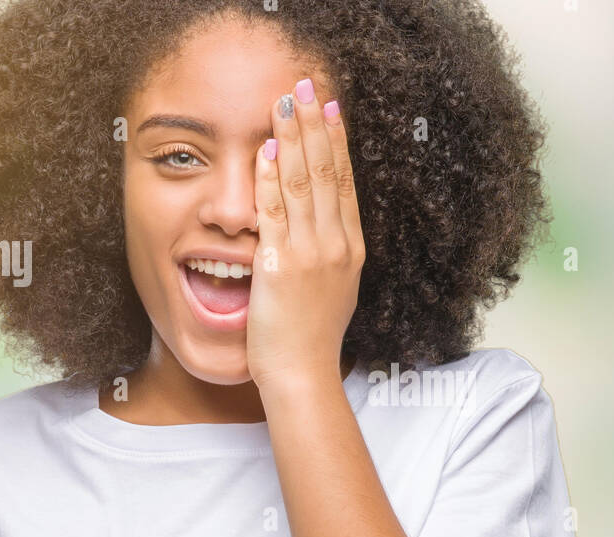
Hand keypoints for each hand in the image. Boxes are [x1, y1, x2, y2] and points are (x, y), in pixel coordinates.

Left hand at [248, 78, 363, 390]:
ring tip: (285, 103)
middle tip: (305, 86)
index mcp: (351, 248)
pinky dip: (268, 179)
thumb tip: (325, 228)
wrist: (303, 373)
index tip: (330, 108)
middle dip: (315, 124)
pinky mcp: (280, 265)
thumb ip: (330, 255)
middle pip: (326, 171)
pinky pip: (274, 212)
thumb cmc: (313, 339)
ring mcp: (309, 254)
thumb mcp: (335, 290)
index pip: (344, 182)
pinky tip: (263, 150)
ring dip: (291, 138)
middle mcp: (335, 245)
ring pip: (301, 183)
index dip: (336, 141)